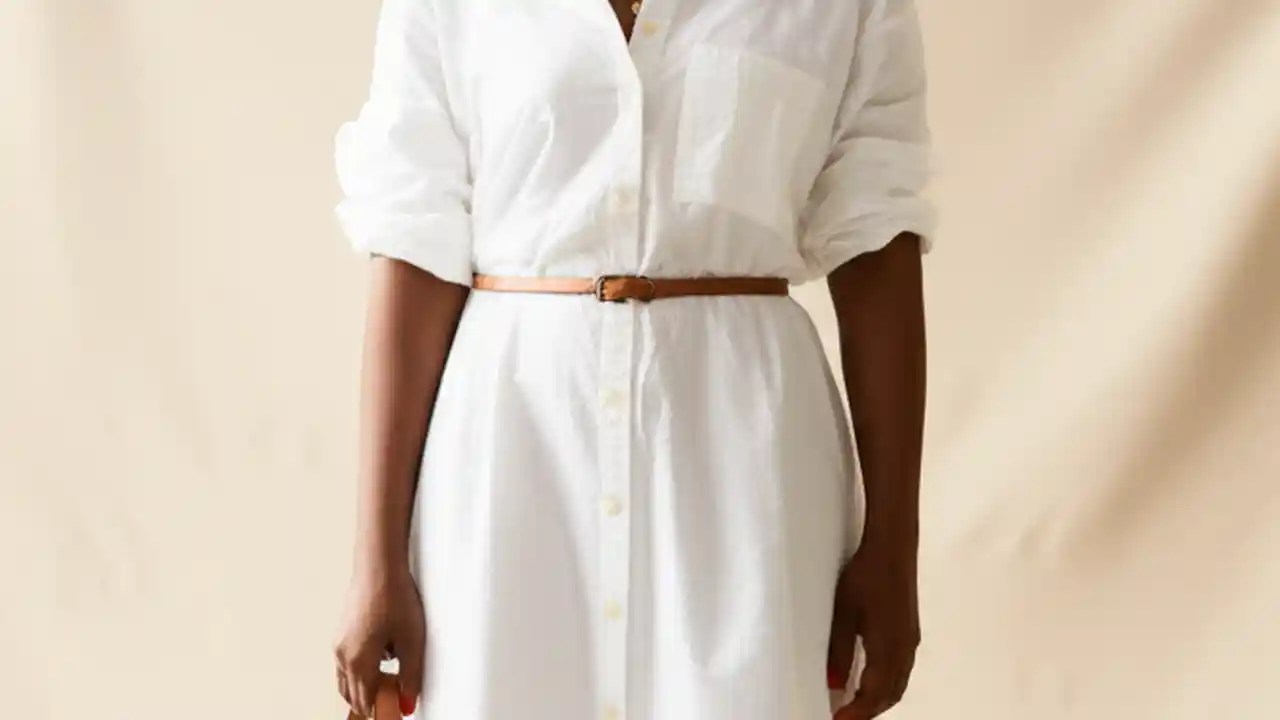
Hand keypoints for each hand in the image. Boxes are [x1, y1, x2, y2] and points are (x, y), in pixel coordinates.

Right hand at [333, 566, 425, 717]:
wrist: (378, 565)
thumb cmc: (394, 597)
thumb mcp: (412, 641)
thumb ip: (410, 675)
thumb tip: (407, 702)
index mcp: (358, 662)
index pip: (365, 702)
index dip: (380, 711)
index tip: (394, 712)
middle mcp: (342, 655)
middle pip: (352, 693)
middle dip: (370, 702)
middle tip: (392, 701)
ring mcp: (339, 641)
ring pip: (347, 678)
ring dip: (364, 686)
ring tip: (389, 682)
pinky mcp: (343, 630)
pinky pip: (347, 661)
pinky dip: (360, 669)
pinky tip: (383, 657)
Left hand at [828, 542, 920, 718]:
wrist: (892, 548)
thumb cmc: (865, 577)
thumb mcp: (844, 614)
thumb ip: (839, 652)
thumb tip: (832, 683)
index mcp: (888, 650)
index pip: (873, 695)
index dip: (856, 713)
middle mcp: (904, 651)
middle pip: (889, 695)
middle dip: (868, 711)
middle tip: (846, 718)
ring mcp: (910, 641)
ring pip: (898, 684)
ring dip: (879, 700)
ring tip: (856, 706)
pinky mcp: (910, 631)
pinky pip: (902, 670)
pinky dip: (887, 684)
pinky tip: (871, 680)